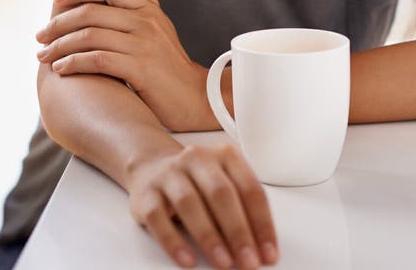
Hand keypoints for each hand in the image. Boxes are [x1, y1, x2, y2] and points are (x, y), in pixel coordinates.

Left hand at [36, 0, 210, 130]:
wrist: (194, 96)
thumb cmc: (171, 62)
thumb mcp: (162, 24)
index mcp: (148, 9)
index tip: (57, 1)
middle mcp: (145, 22)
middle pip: (91, 11)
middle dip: (58, 23)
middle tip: (40, 36)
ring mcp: (144, 45)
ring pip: (90, 36)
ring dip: (60, 46)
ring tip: (44, 56)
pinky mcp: (140, 69)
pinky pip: (98, 60)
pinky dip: (74, 63)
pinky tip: (61, 68)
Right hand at [127, 142, 278, 269]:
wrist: (151, 168)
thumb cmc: (197, 183)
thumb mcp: (224, 183)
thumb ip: (242, 208)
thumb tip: (260, 247)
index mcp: (225, 155)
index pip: (250, 188)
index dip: (262, 223)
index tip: (269, 253)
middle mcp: (198, 159)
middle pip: (221, 194)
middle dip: (238, 231)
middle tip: (249, 262)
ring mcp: (170, 174)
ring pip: (189, 203)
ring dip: (209, 237)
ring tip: (224, 263)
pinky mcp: (146, 194)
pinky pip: (158, 218)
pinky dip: (173, 242)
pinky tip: (187, 260)